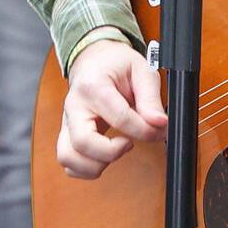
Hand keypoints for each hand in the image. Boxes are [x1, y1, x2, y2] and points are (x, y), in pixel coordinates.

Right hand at [59, 30, 167, 178]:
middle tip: (131, 143)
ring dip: (96, 164)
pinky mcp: (67, 134)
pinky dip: (85, 168)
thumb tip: (160, 123)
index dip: (143, 129)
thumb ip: (150, 98)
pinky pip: (68, 162)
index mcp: (94, 86)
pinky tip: (105, 158)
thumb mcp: (141, 69)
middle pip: (83, 142)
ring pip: (68, 157)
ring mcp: (67, 123)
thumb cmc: (116, 63)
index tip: (159, 129)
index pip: (118, 117)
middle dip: (112, 152)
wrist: (94, 59)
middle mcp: (74, 107)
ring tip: (117, 151)